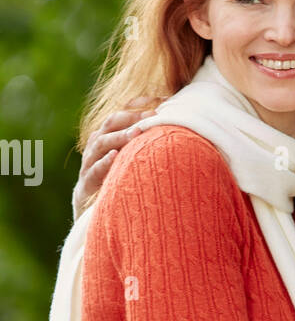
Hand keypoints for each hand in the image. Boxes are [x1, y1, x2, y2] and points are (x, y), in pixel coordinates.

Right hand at [72, 97, 164, 219]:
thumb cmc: (122, 186)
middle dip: (130, 118)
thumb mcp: (136, 164)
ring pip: (100, 144)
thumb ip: (150, 148)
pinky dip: (104, 163)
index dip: (138, 104)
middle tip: (152, 115)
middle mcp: (96, 148)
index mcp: (109, 138)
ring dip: (119, 137)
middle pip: (110, 124)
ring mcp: (89, 166)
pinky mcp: (85, 186)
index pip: (122, 115)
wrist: (95, 220)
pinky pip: (93, 172)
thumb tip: (182, 132)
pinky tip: (116, 156)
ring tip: (137, 132)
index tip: (160, 100)